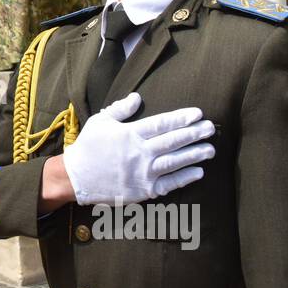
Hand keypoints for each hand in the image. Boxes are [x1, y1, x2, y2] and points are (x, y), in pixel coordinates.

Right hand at [41, 92, 213, 207]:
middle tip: (211, 128)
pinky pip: (169, 184)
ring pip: (175, 162)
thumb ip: (121, 109)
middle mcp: (140, 153)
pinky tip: (198, 172)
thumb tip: (138, 97)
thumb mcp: (100, 122)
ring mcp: (143, 173)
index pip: (162, 123)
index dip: (182, 118)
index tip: (198, 114)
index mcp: (130, 134)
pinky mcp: (143, 190)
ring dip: (195, 155)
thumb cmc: (88, 147)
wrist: (76, 178)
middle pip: (173, 141)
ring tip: (210, 150)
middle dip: (195, 134)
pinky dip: (185, 178)